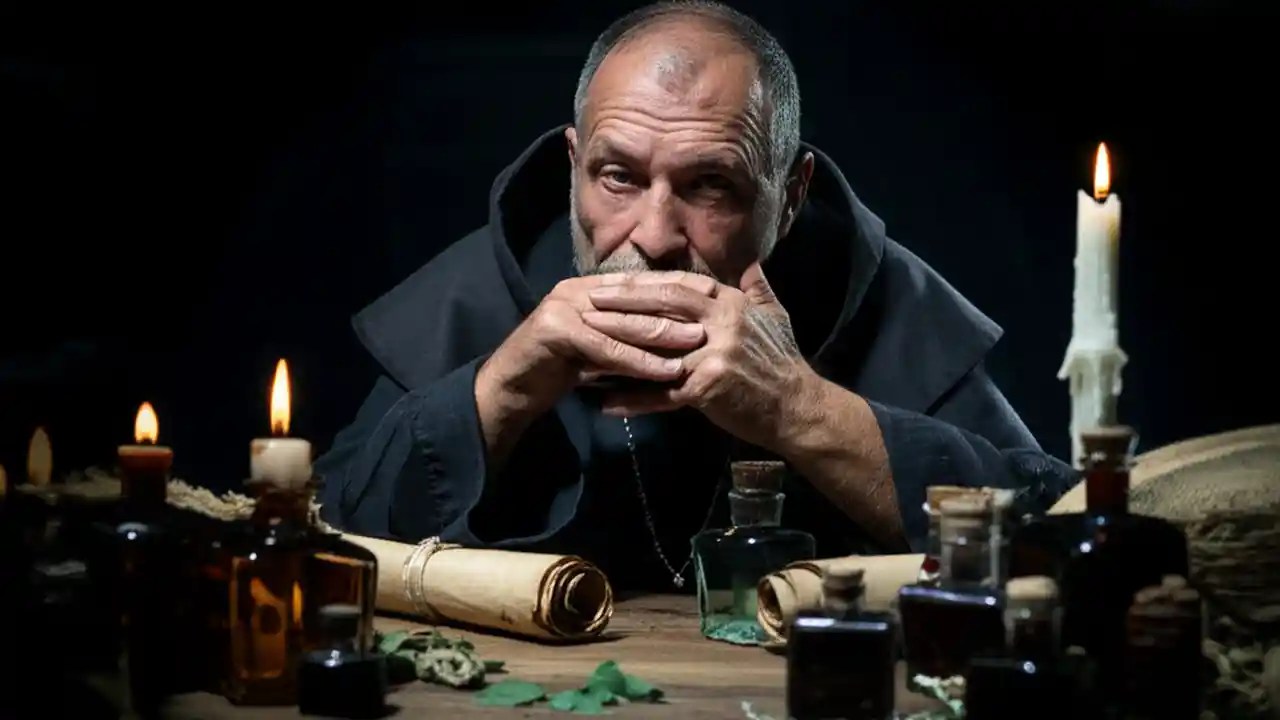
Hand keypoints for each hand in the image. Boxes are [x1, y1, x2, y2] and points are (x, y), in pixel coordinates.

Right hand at [476, 272, 714, 426]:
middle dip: (677, 308)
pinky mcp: (555, 330)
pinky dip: (638, 361)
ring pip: (623, 321)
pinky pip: (605, 347)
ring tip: (697, 343)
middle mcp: (576, 290)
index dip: (677, 289)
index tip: (713, 298)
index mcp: (588, 288)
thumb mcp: (599, 348)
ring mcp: (563, 307)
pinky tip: (665, 372)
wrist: (511, 389)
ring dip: (663, 333)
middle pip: (635, 298)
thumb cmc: (558, 371)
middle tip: (715, 318)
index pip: (640, 284)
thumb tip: (674, 334)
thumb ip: (627, 337)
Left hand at [582, 264, 813, 452]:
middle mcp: (722, 322)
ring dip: (617, 347)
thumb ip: (757, 286)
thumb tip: (749, 260)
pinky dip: (634, 399)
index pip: (680, 283)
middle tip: (588, 301)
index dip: (644, 281)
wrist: (798, 409)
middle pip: (662, 305)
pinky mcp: (709, 388)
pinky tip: (606, 403)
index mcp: (731, 302)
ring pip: (656, 347)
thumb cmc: (783, 362)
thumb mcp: (774, 315)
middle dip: (622, 302)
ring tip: (584, 347)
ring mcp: (715, 354)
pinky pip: (663, 393)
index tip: (613, 280)